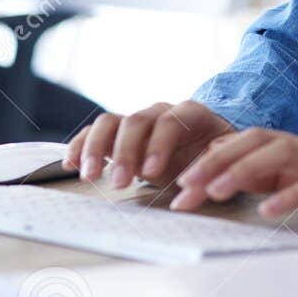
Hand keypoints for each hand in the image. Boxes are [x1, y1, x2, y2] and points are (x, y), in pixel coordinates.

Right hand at [65, 100, 235, 188]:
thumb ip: (216, 165)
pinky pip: (95, 132)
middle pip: (136, 121)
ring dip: (97, 148)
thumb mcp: (227, 157)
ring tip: (90, 176)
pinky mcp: (119, 134)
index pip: (171, 121)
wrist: (208, 145)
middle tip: (119, 184)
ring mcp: (137, 121)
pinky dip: (81, 145)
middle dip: (126, 153)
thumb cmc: (218, 152)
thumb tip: (199, 183)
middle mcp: (160, 111)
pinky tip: (70, 165)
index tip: (151, 173)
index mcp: (191, 113)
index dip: (159, 145)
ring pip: (110, 122)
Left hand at [171, 129, 297, 229]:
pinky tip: (268, 210)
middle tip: (182, 190)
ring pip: (278, 156)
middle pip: (253, 142)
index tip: (177, 184)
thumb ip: (273, 176)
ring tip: (213, 193)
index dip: (208, 159)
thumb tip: (227, 178)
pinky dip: (290, 195)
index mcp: (294, 147)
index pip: (244, 143)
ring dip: (242, 172)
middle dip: (213, 164)